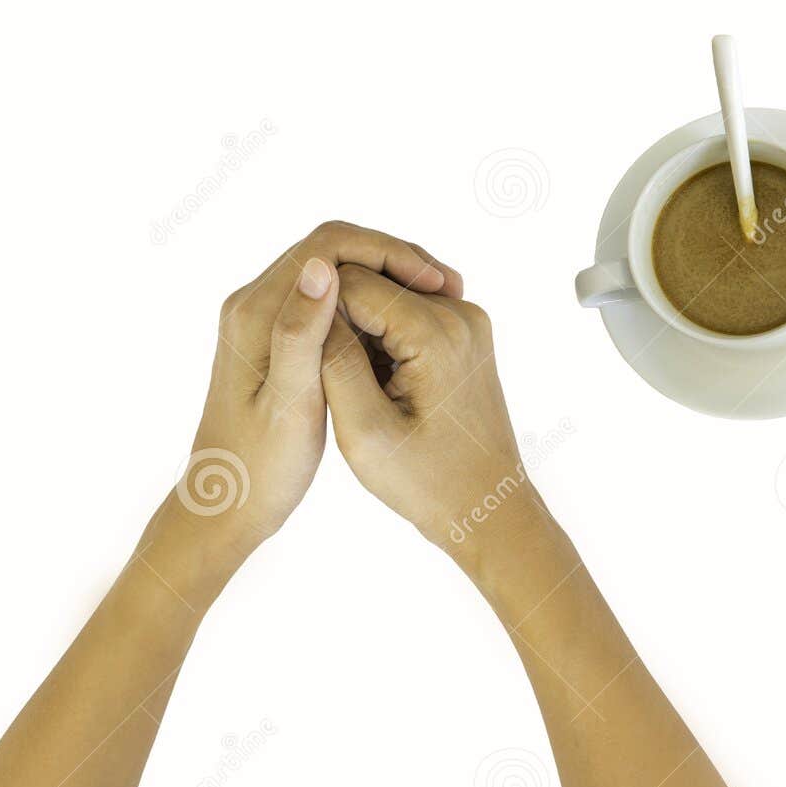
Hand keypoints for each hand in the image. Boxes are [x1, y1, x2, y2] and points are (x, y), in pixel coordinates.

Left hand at [172, 223, 460, 570]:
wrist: (226, 505)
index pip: (328, 246)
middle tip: (448, 289)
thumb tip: (322, 268)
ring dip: (385, 279)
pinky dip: (368, 304)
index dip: (389, 252)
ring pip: (332, 272)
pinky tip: (402, 329)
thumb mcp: (288, 404)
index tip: (436, 282)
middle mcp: (252, 304)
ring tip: (436, 306)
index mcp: (255, 313)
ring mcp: (261, 319)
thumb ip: (299, 333)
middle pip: (332, 249)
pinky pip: (326, 300)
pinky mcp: (272, 338)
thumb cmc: (259, 468)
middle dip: (393, 259)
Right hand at [321, 264, 541, 554]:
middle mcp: (460, 313)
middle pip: (372, 278)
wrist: (485, 507)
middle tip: (319, 365)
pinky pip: (408, 311)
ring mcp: (468, 320)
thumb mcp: (363, 430)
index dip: (314, 308)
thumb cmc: (426, 481)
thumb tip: (313, 301)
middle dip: (338, 313)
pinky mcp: (465, 333)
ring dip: (359, 324)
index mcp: (435, 332)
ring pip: (388, 292)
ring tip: (347, 377)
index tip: (299, 349)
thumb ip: (334, 361)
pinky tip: (371, 377)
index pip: (349, 280)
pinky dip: (382, 334)